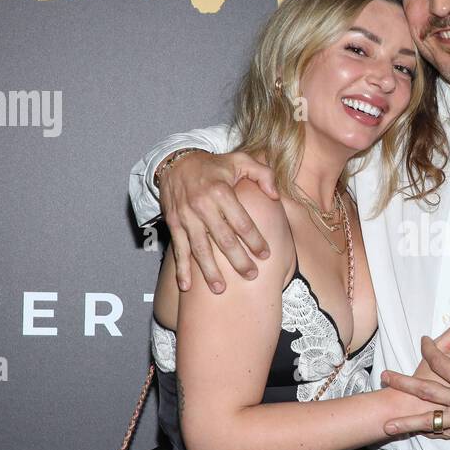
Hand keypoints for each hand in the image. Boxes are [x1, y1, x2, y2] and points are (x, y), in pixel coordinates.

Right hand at [160, 150, 278, 292]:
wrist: (176, 162)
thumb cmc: (214, 165)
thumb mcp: (240, 160)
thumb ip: (263, 174)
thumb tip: (276, 195)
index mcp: (221, 192)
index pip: (242, 222)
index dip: (255, 240)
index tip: (266, 254)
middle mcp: (203, 206)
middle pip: (223, 239)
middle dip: (238, 260)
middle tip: (252, 276)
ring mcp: (186, 217)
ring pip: (200, 249)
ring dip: (210, 271)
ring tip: (221, 289)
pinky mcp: (173, 223)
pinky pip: (178, 249)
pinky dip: (181, 269)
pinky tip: (186, 286)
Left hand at [379, 312, 449, 441]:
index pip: (440, 361)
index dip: (428, 348)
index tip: (422, 341)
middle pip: (424, 392)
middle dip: (402, 384)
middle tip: (385, 379)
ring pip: (430, 422)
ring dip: (407, 423)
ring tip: (387, 426)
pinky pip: (447, 433)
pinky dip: (433, 431)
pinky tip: (422, 432)